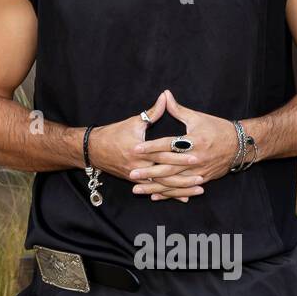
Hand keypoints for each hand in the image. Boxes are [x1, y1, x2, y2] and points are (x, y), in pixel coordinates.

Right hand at [86, 91, 204, 202]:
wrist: (93, 150)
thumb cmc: (114, 133)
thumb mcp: (134, 121)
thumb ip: (153, 112)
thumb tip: (166, 97)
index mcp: (140, 149)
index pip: (164, 153)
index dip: (180, 154)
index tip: (197, 155)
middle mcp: (139, 166)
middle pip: (166, 173)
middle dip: (185, 176)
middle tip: (203, 176)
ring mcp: (137, 176)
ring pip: (163, 186)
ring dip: (181, 189)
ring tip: (199, 189)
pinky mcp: (136, 182)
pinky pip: (156, 190)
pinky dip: (170, 194)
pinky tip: (184, 198)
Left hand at [128, 88, 237, 197]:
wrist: (240, 145)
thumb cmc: (218, 128)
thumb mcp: (198, 117)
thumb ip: (178, 109)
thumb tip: (165, 95)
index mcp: (194, 141)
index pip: (168, 144)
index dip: (151, 146)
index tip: (136, 148)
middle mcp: (196, 158)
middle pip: (168, 167)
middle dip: (149, 171)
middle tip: (132, 172)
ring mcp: (199, 172)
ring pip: (173, 182)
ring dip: (155, 186)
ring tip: (137, 189)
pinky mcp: (202, 179)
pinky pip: (182, 189)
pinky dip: (168, 193)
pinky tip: (154, 196)